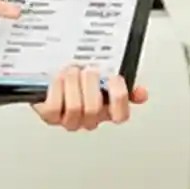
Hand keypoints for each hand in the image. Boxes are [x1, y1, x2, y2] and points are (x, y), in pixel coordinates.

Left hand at [32, 66, 148, 131]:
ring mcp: (69, 119)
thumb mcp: (103, 75)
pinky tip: (58, 78)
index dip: (119, 98)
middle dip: (90, 83)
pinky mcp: (50, 116)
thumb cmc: (77, 75)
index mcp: (106, 109)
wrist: (49, 73)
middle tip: (88, 69)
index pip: (120, 115)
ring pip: (75, 108)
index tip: (114, 78)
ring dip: (72, 84)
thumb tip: (141, 93)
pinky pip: (55, 108)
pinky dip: (57, 89)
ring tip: (71, 71)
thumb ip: (121, 83)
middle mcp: (88, 118)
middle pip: (94, 109)